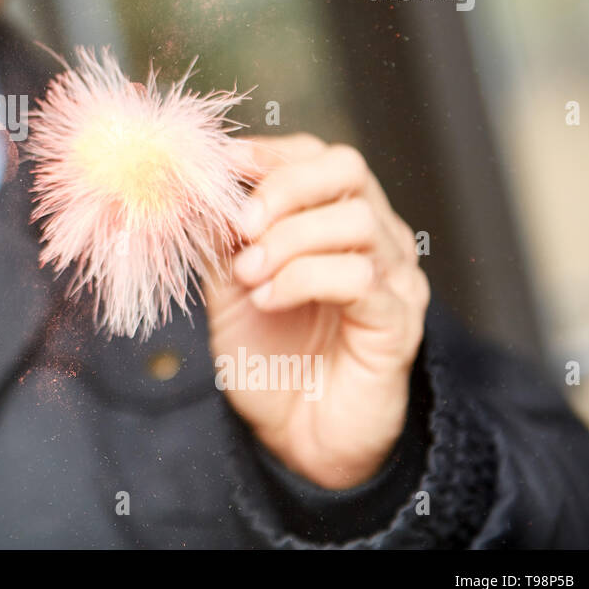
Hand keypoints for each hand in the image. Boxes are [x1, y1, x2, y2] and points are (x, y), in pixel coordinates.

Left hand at [204, 133, 428, 488]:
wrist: (294, 434)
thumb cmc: (267, 353)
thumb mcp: (227, 283)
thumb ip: (217, 234)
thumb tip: (190, 184)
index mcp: (335, 216)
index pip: (317, 155)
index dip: (268, 153)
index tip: (222, 166)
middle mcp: (375, 236)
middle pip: (346, 169)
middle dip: (282, 188)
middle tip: (240, 229)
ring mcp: (394, 276)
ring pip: (354, 221)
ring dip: (287, 242)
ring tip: (249, 278)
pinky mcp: (398, 321)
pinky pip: (360, 278)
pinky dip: (303, 280)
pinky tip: (269, 301)